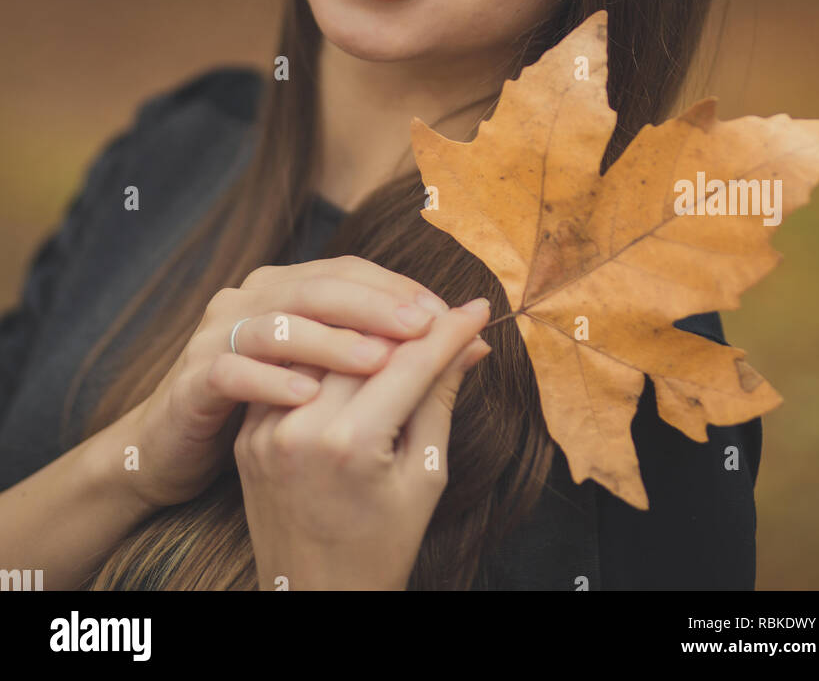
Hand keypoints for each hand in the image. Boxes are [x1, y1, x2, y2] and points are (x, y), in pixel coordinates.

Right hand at [123, 256, 448, 510]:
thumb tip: (475, 343)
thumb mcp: (331, 380)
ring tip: (378, 359)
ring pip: (277, 322)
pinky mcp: (192, 378)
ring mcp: (217, 335)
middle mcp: (252, 298)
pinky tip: (308, 397)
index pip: (351, 272)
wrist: (170, 449)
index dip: (399, 289)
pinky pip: (232, 371)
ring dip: (330, 340)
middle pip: (318, 286)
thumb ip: (393, 357)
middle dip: (375, 304)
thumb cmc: (265, 410)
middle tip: (425, 324)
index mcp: (287, 288)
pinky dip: (271, 381)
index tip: (449, 314)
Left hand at [234, 297, 491, 591]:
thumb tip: (470, 343)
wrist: (312, 601)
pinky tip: (355, 341)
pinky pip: (291, 371)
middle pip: (363, 344)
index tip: (479, 307)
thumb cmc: (380, 547)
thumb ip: (439, 401)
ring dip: (364, 325)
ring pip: (322, 346)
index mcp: (349, 445)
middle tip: (444, 307)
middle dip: (408, 319)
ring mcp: (265, 428)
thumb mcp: (423, 478)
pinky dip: (325, 352)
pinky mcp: (247, 431)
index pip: (410, 364)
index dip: (449, 332)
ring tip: (404, 316)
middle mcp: (299, 428)